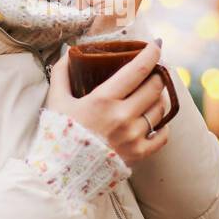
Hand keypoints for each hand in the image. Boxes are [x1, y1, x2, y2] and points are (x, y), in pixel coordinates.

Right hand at [43, 41, 172, 165]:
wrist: (62, 174)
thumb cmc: (59, 135)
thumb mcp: (56, 101)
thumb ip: (62, 73)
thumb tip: (68, 51)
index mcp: (102, 100)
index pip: (137, 70)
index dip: (151, 53)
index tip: (156, 45)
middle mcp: (121, 117)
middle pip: (154, 87)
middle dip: (157, 75)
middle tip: (153, 71)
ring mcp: (132, 137)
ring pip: (160, 108)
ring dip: (159, 98)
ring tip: (151, 95)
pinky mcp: (139, 154)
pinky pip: (162, 135)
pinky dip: (162, 125)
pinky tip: (154, 120)